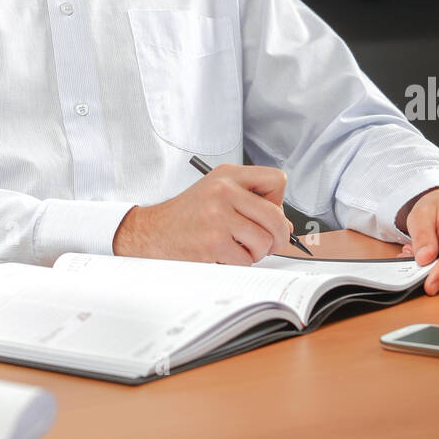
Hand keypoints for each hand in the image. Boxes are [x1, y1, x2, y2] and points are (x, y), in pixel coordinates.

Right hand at [112, 164, 292, 264]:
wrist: (151, 232)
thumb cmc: (186, 215)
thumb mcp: (217, 193)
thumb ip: (251, 202)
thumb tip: (286, 226)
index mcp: (228, 175)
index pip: (277, 179)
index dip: (279, 201)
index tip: (268, 213)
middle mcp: (224, 191)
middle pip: (276, 216)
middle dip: (278, 237)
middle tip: (268, 243)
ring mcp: (218, 217)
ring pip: (264, 242)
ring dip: (255, 253)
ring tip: (235, 247)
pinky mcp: (213, 243)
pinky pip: (246, 260)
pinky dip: (238, 263)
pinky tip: (221, 255)